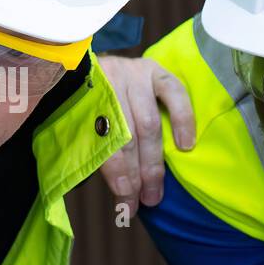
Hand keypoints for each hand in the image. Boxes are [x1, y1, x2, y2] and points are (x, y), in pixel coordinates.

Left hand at [97, 55, 194, 217]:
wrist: (83, 63)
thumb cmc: (85, 102)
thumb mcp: (78, 122)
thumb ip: (92, 148)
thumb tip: (116, 189)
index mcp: (84, 97)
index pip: (101, 139)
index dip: (115, 171)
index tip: (124, 198)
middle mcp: (108, 82)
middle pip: (125, 135)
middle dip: (136, 173)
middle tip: (143, 201)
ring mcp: (132, 73)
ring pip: (147, 122)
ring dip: (153, 160)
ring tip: (156, 189)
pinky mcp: (154, 68)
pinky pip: (174, 93)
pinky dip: (182, 120)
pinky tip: (185, 146)